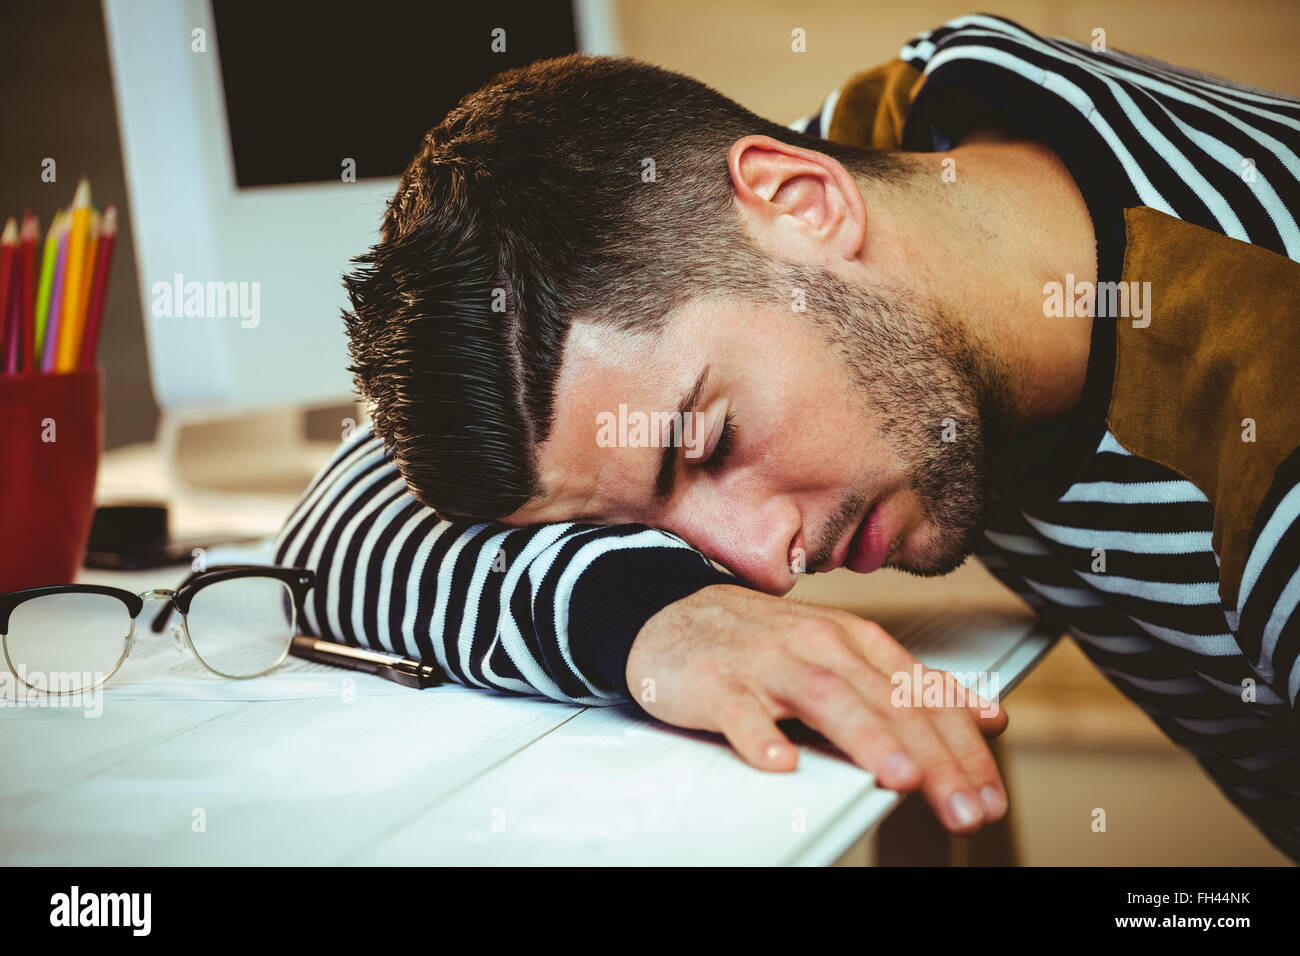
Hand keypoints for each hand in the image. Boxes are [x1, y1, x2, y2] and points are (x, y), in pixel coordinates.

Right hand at [626, 583, 1009, 833]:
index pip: (920, 694)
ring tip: (899, 776)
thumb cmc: (764, 645)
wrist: (676, 617)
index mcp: (853, 641)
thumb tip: (985, 717)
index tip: (987, 794)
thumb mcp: (844, 656)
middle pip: (884, 700)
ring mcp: (765, 662)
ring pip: (824, 697)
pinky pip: (739, 710)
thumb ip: (910, 687)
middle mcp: (817, 646)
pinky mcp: (716, 682)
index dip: (961, 745)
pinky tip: (779, 762)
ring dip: (866, 738)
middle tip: (963, 806)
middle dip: (932, 757)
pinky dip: (760, 736)